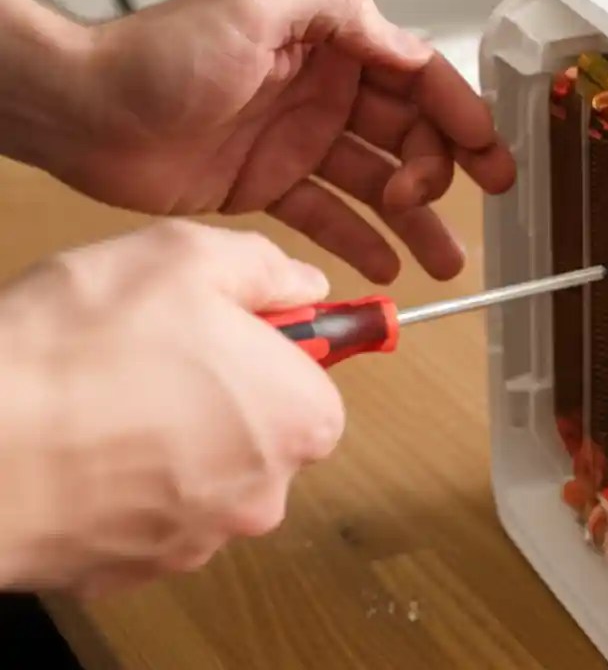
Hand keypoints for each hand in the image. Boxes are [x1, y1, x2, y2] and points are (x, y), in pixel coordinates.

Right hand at [0, 220, 342, 597]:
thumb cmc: (88, 343)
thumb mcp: (184, 257)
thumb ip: (265, 268)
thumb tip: (306, 285)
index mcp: (301, 420)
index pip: (313, 389)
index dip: (269, 356)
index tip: (220, 333)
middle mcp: (266, 495)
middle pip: (258, 439)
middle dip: (216, 399)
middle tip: (146, 357)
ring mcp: (197, 543)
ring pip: (198, 481)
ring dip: (162, 446)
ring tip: (97, 401)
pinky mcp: (129, 573)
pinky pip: (138, 519)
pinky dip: (113, 489)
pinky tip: (71, 451)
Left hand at [26, 0, 514, 283]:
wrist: (86, 112)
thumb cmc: (157, 53)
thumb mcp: (256, 7)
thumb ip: (342, 17)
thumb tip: (406, 44)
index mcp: (327, 48)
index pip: (415, 80)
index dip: (458, 113)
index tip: (486, 150)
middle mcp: (320, 96)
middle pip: (407, 137)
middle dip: (445, 171)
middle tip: (470, 202)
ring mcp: (297, 144)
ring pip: (376, 186)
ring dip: (417, 220)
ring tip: (447, 259)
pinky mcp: (269, 188)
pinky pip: (329, 218)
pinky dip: (360, 243)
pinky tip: (388, 264)